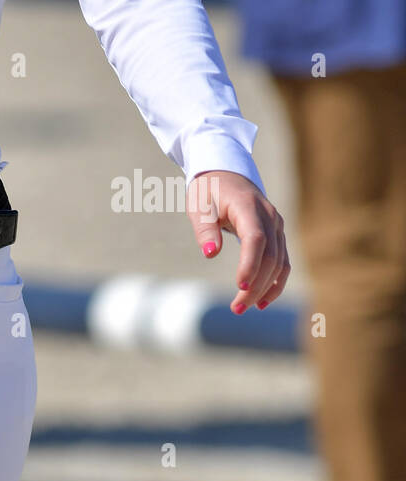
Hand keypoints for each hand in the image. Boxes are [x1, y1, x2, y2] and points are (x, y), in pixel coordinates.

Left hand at [186, 170, 289, 313]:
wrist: (225, 172)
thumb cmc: (208, 190)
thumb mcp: (198, 205)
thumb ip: (205, 229)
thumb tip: (211, 254)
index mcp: (247, 206)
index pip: (256, 238)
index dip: (251, 264)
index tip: (240, 286)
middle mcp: (269, 216)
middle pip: (270, 256)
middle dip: (256, 285)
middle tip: (236, 308)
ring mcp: (277, 225)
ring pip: (280, 262)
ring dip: (266, 289)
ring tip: (245, 308)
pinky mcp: (278, 235)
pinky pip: (282, 262)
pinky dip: (275, 282)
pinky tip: (262, 301)